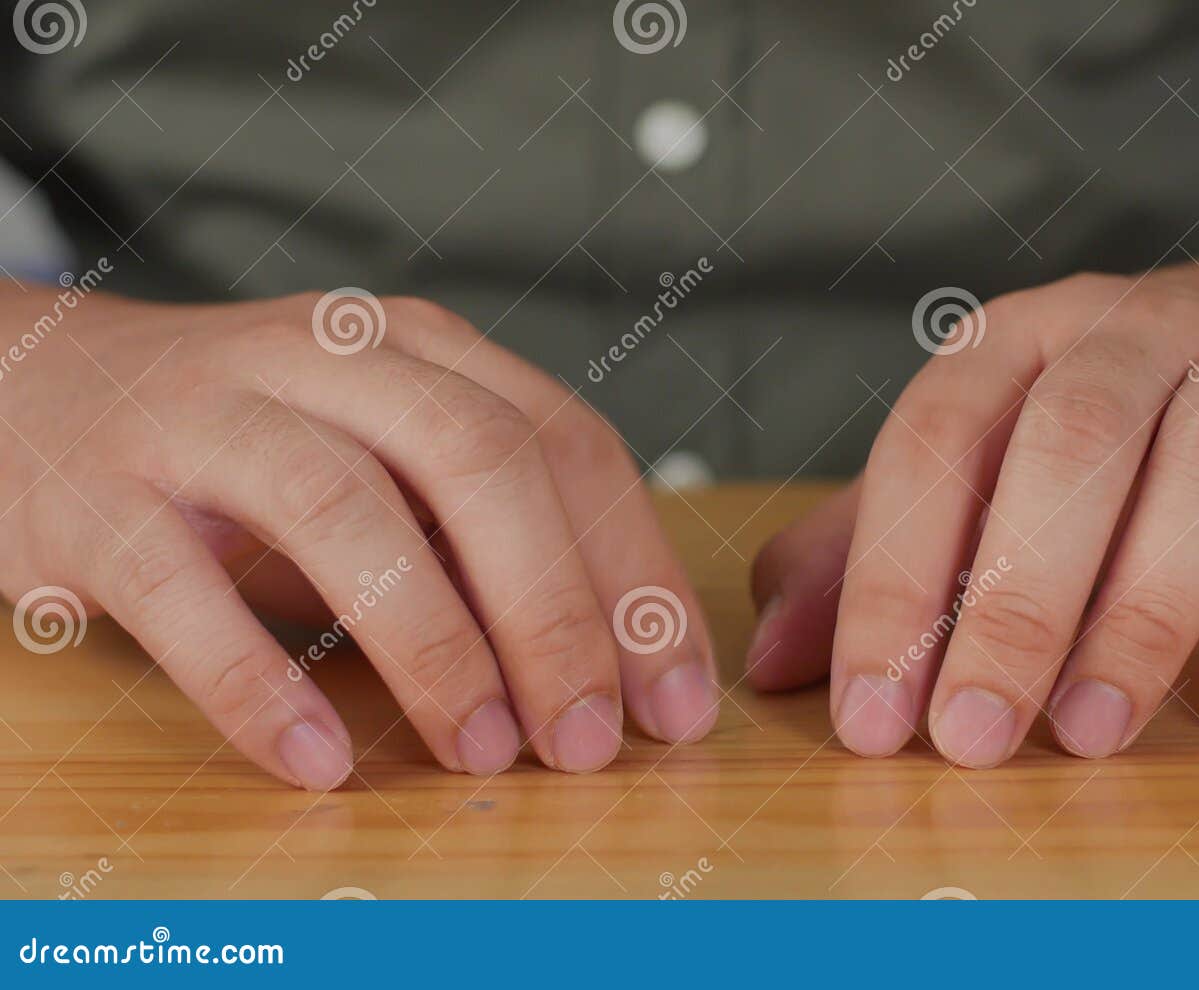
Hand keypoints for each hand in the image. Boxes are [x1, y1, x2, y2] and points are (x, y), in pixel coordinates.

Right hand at [0, 288, 717, 787]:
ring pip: (344, 511)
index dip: (635, 576)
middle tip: (588, 741)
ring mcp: (206, 416)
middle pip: (479, 463)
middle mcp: (329, 358)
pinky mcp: (97, 496)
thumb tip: (613, 668)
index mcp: (424, 350)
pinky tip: (318, 761)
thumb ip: (484, 544)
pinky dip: (259, 686)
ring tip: (482, 753)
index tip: (677, 698)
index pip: (571, 447)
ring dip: (432, 645)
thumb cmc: (254, 453)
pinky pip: (183, 595)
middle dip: (554, 613)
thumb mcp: (388, 468)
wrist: (32, 393)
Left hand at [748, 264, 1198, 765]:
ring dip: (1147, 610)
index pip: (930, 447)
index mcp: (1007, 342)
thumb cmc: (1101, 426)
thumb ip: (867, 549)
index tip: (870, 718)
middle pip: (1067, 447)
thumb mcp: (975, 465)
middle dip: (1014, 602)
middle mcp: (1125, 331)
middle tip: (972, 738)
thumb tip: (770, 663)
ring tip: (1092, 734)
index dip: (889, 581)